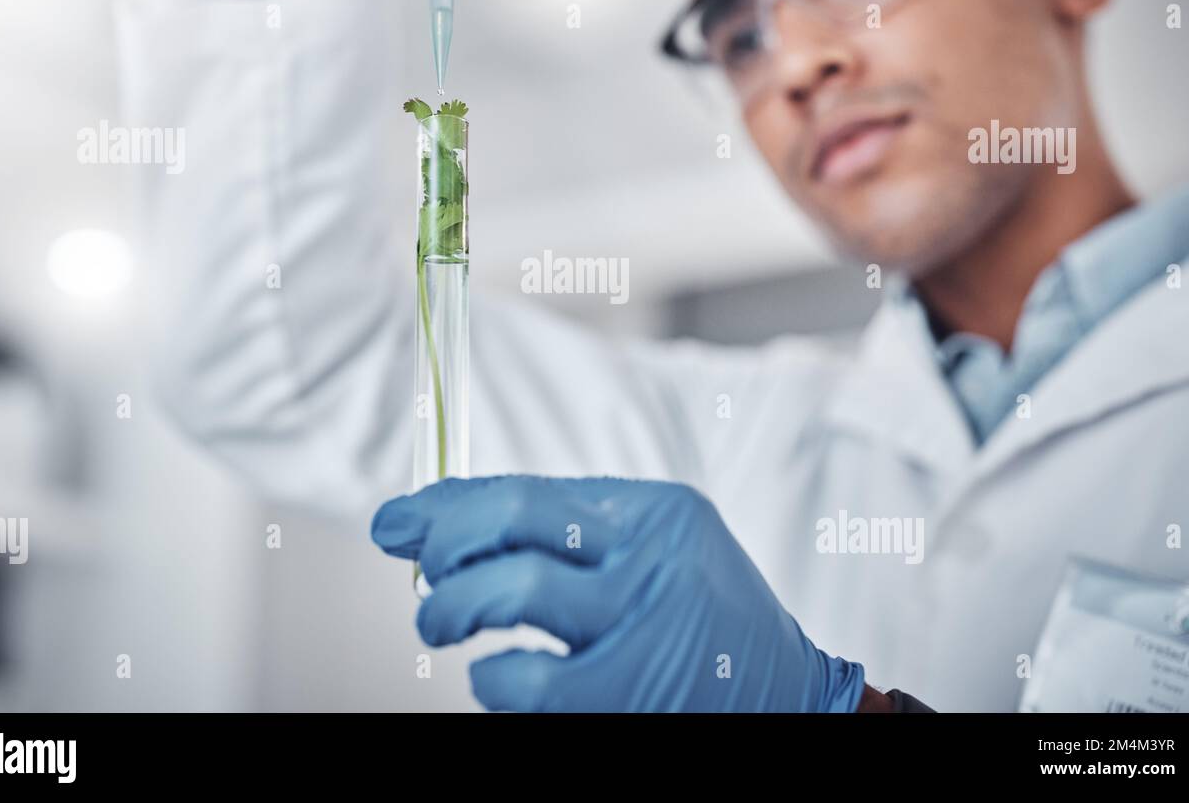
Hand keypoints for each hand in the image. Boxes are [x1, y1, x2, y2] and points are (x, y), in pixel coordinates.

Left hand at [371, 475, 865, 711]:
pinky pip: (535, 680)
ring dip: (454, 605)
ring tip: (441, 625)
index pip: (528, 490)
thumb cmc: (704, 624)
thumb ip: (565, 536)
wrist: (792, 699)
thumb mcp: (650, 556)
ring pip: (518, 587)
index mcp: (652, 512)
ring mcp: (646, 620)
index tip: (396, 521)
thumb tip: (440, 524)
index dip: (448, 505)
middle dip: (446, 540)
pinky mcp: (637, 692)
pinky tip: (495, 678)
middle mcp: (651, 553)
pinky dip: (495, 679)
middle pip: (517, 518)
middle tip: (425, 578)